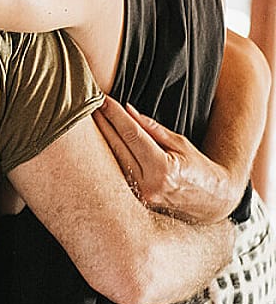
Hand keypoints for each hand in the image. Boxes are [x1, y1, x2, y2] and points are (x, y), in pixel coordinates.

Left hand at [93, 96, 237, 222]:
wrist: (213, 203)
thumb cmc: (199, 169)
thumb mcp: (181, 144)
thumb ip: (152, 129)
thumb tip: (128, 109)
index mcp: (163, 169)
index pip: (131, 135)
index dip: (116, 115)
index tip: (104, 100)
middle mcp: (148, 184)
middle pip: (116, 146)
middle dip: (103, 123)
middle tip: (91, 104)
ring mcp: (140, 195)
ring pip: (112, 160)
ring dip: (100, 139)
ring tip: (92, 119)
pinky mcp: (135, 200)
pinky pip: (117, 171)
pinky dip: (108, 155)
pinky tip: (99, 141)